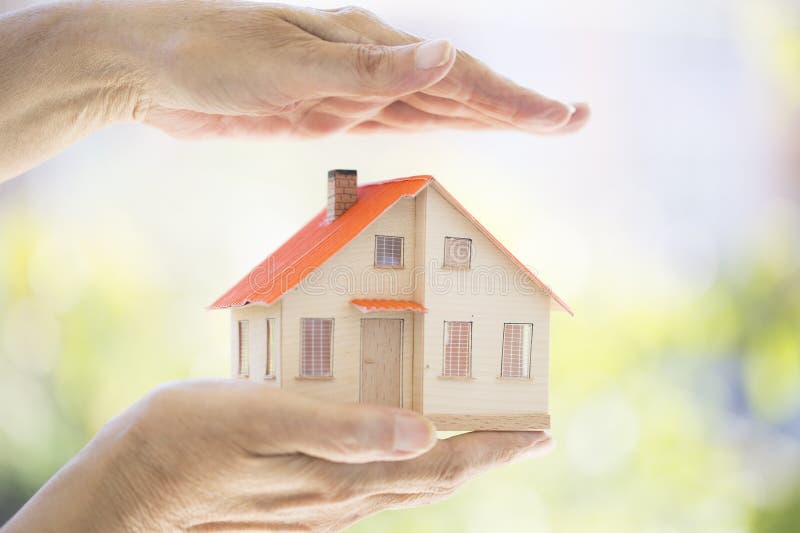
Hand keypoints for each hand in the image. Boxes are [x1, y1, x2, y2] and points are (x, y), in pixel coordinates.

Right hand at [3, 379, 552, 532]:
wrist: (128, 490)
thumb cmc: (188, 440)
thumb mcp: (262, 418)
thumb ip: (342, 429)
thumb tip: (420, 430)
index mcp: (340, 476)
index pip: (440, 466)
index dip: (493, 449)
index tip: (537, 430)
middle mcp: (341, 499)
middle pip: (433, 480)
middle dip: (485, 456)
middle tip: (526, 431)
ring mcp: (321, 507)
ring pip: (407, 485)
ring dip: (452, 460)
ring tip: (479, 435)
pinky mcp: (298, 502)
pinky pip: (374, 483)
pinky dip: (409, 462)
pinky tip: (406, 444)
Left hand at [127, 2, 589, 138]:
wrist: (146, 63)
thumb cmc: (207, 53)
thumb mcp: (288, 60)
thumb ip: (369, 67)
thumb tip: (447, 55)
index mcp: (367, 48)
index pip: (460, 77)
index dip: (516, 101)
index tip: (567, 118)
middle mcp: (367, 66)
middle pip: (459, 91)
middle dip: (518, 107)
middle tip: (574, 118)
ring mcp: (347, 89)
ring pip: (432, 106)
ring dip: (484, 115)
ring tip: (531, 122)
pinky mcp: (323, 111)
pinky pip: (390, 121)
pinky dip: (428, 124)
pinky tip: (446, 123)